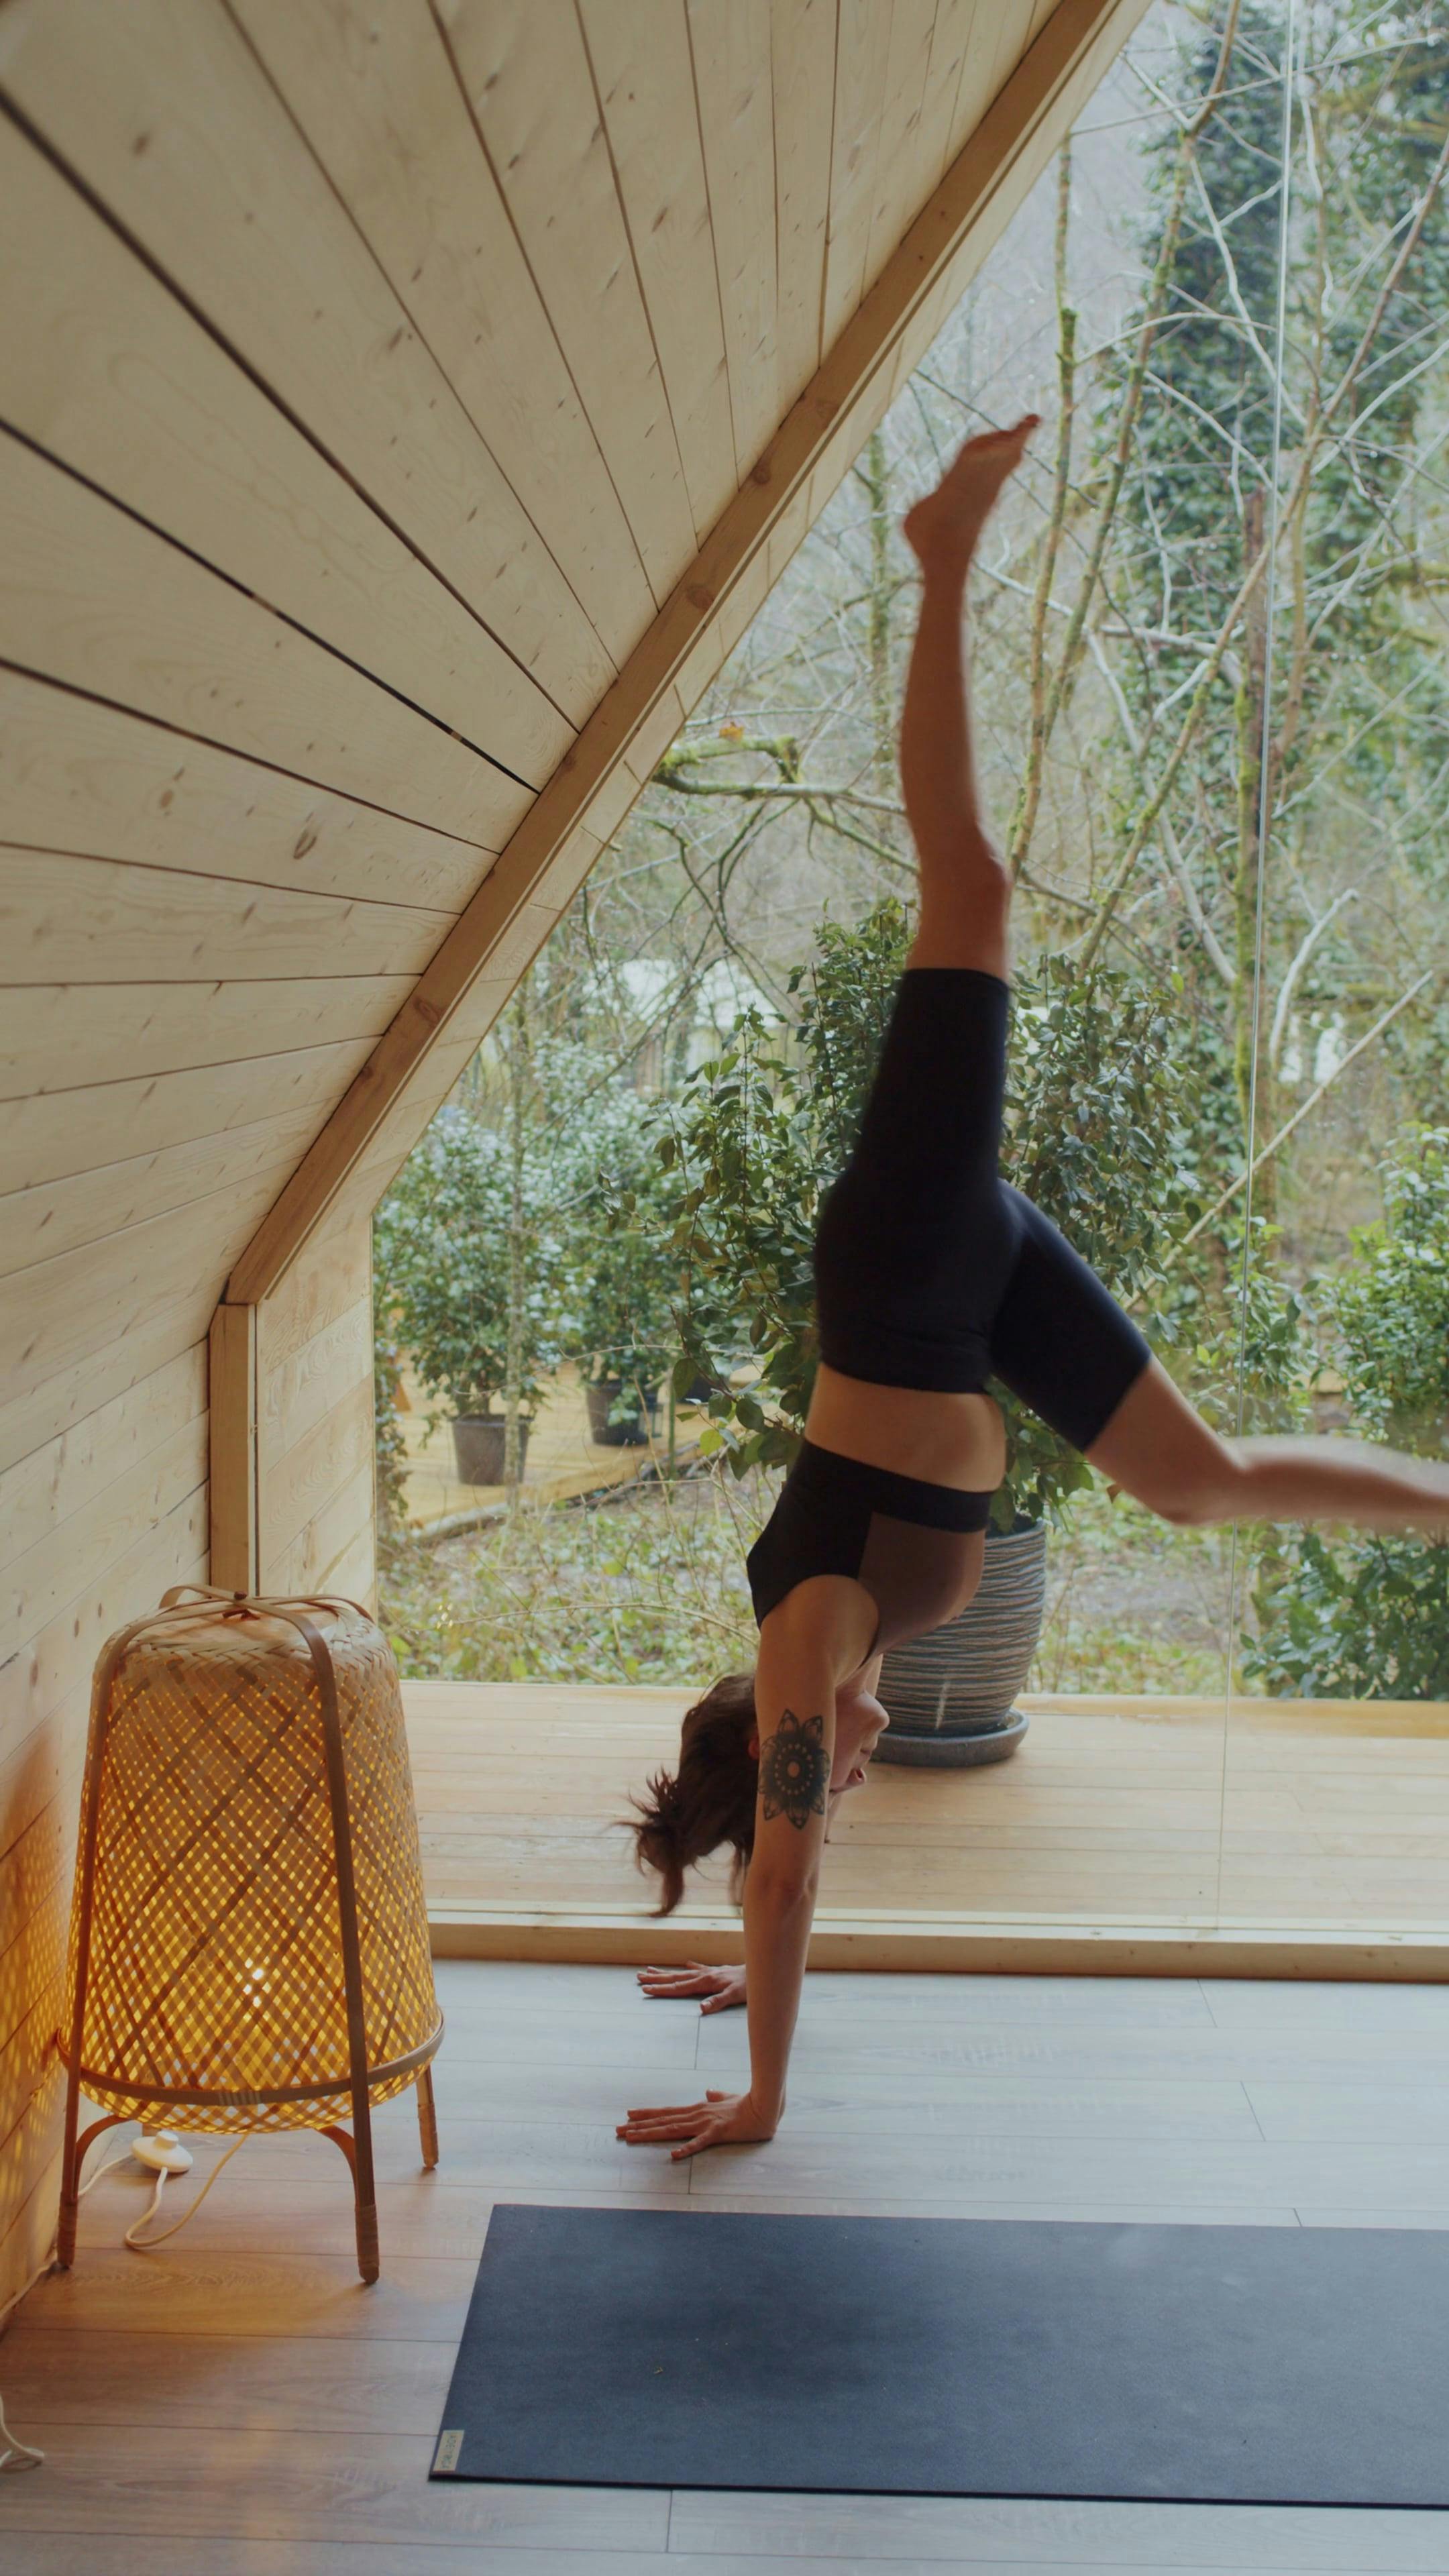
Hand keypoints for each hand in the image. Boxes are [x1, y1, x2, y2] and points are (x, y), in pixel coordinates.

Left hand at [616, 2089, 776, 2159]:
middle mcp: (697, 2115)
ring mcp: (706, 2123)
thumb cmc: (747, 2103)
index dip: (647, 2114)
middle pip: (663, 2120)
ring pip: (672, 2129)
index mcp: (698, 2109)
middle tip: (617, 2129)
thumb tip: (708, 2091)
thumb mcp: (728, 2099)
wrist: (765, 2106)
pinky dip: (685, 2149)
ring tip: (630, 2137)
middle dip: (639, 2126)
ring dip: (650, 2134)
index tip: (628, 2115)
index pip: (667, 2112)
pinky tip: (672, 2156)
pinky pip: (699, 2143)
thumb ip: (717, 2096)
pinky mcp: (718, 2133)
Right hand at [636, 1960, 746, 2013]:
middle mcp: (704, 1975)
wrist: (762, 1971)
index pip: (678, 1987)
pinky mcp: (717, 1972)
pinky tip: (685, 1964)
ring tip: (650, 1969)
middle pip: (675, 1978)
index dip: (661, 1989)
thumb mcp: (735, 1997)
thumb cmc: (750, 1986)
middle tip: (638, 1977)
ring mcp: (710, 1972)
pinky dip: (690, 1967)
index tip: (645, 1989)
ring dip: (667, 1972)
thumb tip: (701, 2009)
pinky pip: (699, 1968)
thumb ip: (718, 2002)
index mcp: (705, 1982)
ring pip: (683, 1973)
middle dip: (657, 1979)